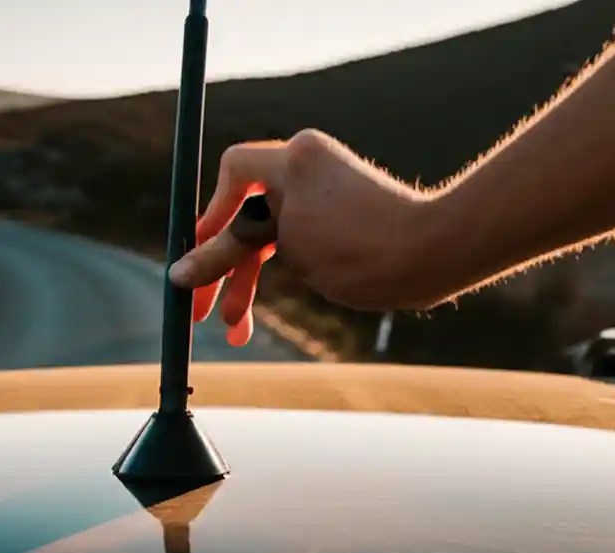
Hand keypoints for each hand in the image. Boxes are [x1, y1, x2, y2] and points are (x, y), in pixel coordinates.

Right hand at [170, 129, 443, 345]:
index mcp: (294, 158)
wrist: (436, 255)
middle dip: (221, 267)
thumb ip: (231, 253)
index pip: (231, 175)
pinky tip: (270, 310)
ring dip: (246, 284)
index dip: (208, 218)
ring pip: (266, 238)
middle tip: (198, 313)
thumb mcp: (287, 251)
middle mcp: (307, 167)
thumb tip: (179, 272)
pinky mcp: (337, 220)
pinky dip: (277, 276)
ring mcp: (323, 194)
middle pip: (244, 215)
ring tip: (236, 332)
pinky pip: (291, 244)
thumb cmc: (367, 247)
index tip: (195, 263)